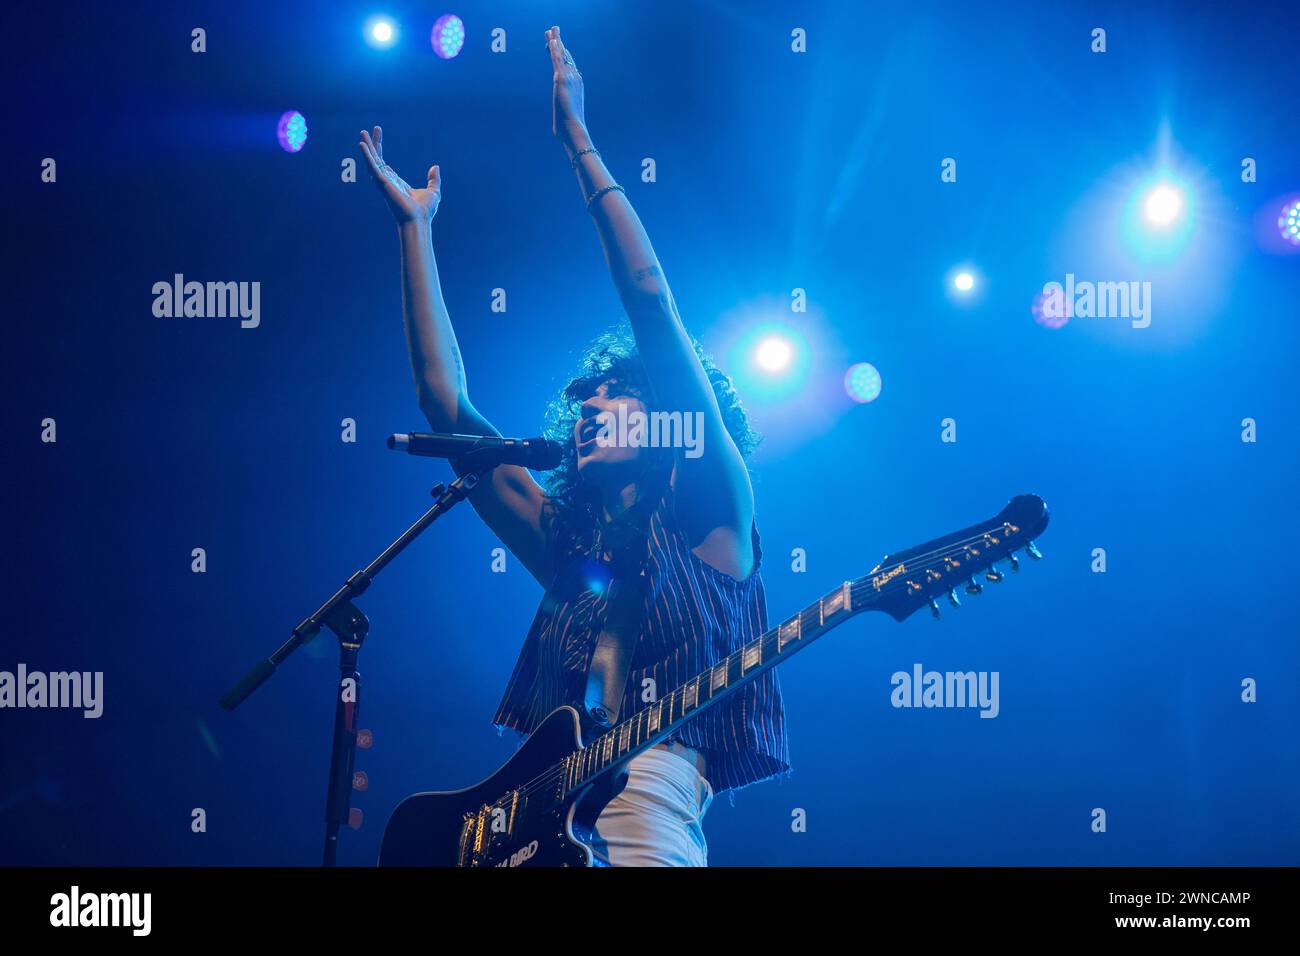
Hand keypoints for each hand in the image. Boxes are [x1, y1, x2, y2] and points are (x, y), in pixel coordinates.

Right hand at [358, 126, 440, 223]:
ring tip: (362, 133)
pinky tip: (362, 145)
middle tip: (366, 130)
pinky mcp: (382, 183)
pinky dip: (367, 156)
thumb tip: (435, 167)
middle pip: (376, 159)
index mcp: (395, 182)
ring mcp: (383, 182)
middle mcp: (386, 181)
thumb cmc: (424, 211)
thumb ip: (433, 179)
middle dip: (371, 144)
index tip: (378, 133)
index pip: (384, 162)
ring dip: (366, 147)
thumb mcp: (433, 191)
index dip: (380, 148)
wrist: (419, 221)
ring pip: (372, 161)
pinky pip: (372, 167)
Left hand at [546, 26, 587, 148]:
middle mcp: (575, 78)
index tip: (557, 45)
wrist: (573, 128)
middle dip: (560, 42)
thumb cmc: (570, 128)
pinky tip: (550, 39)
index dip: (563, 54)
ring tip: (551, 29)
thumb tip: (562, 119)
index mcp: (577, 85)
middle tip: (554, 31)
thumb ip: (566, 110)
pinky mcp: (561, 79)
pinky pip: (557, 59)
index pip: (570, 65)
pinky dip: (554, 48)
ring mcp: (569, 77)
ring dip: (556, 40)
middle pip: (566, 56)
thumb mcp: (568, 115)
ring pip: (562, 54)